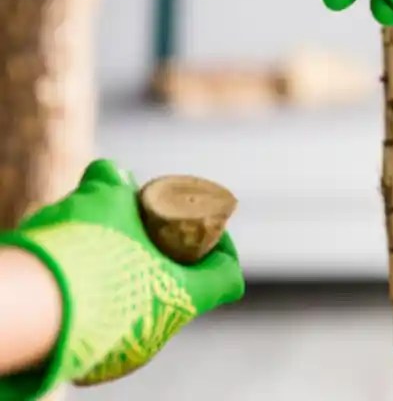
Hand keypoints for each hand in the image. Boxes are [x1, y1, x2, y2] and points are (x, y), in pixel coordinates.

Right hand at [0, 160, 242, 396]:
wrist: (28, 308)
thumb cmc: (83, 254)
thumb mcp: (102, 202)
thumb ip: (113, 184)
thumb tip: (115, 173)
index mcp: (186, 295)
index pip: (227, 274)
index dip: (221, 246)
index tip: (203, 226)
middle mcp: (162, 331)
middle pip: (180, 287)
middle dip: (162, 255)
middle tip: (139, 230)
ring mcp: (128, 349)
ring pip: (141, 304)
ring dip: (128, 275)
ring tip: (98, 247)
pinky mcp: (92, 356)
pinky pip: (106, 322)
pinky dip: (98, 298)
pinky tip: (75, 275)